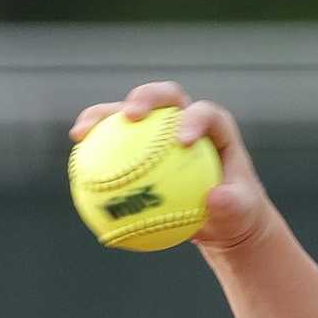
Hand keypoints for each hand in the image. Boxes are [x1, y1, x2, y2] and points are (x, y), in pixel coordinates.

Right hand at [69, 81, 274, 254]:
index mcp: (216, 128)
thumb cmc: (237, 214)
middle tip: (132, 116)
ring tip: (82, 133)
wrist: (221, 220)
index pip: (205, 113)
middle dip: (145, 98)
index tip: (181, 142)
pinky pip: (112, 145)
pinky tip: (75, 166)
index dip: (193, 118)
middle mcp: (184, 120)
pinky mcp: (137, 145)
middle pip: (164, 97)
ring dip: (102, 116)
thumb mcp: (242, 214)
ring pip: (127, 113)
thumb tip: (215, 199)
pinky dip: (93, 151)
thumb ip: (233, 205)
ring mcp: (158, 130)